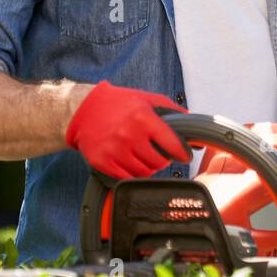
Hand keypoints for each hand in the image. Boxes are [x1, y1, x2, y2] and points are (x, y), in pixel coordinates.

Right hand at [66, 80, 190, 178]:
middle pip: (158, 162)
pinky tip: (132, 163)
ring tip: (145, 157)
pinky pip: (126, 178)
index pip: (171, 144)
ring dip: (149, 168)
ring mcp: (114, 150)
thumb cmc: (119, 103)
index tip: (185, 156)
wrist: (85, 110)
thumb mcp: (147, 99)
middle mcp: (128, 135)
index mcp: (142, 117)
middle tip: (160, 154)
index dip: (182, 153)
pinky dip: (133, 174)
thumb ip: (171, 109)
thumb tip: (191, 122)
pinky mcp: (102, 162)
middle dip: (163, 160)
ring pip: (144, 173)